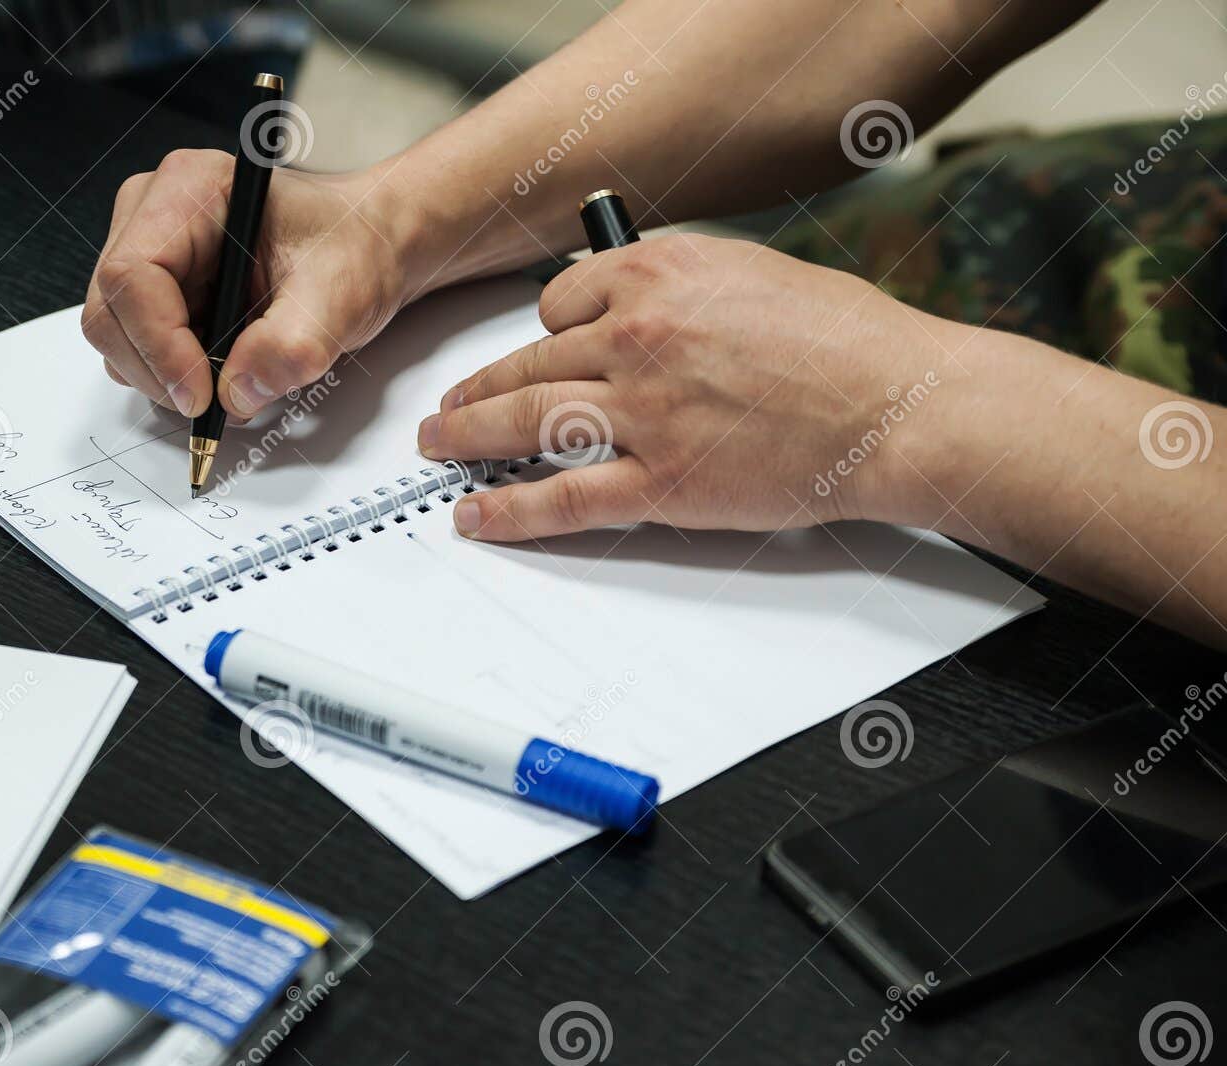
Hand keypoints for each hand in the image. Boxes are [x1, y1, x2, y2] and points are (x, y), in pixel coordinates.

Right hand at [83, 151, 415, 418]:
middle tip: (214, 404)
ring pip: (116, 335)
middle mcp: (154, 212)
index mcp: (191, 189)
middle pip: (111, 310)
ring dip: (164, 377)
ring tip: (230, 374)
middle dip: (158, 371)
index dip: (158, 345)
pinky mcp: (155, 288)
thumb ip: (290, 346)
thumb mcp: (339, 297)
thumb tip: (237, 394)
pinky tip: (220, 365)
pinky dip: (171, 375)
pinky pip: (136, 347)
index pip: (133, 274)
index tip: (200, 395)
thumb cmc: (352, 249)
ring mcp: (148, 250)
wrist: (365, 249)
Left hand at [417, 233, 956, 540]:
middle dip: (477, 388)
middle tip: (450, 406)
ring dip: (469, 437)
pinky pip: (561, 497)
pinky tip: (476, 515)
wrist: (899, 404)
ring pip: (525, 422)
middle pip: (525, 362)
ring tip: (442, 447)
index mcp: (658, 276)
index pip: (558, 302)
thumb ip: (682, 287)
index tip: (534, 352)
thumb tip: (636, 300)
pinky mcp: (661, 482)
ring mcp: (642, 412)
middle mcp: (636, 336)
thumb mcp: (753, 274)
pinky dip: (508, 510)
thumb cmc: (849, 341)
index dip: (544, 332)